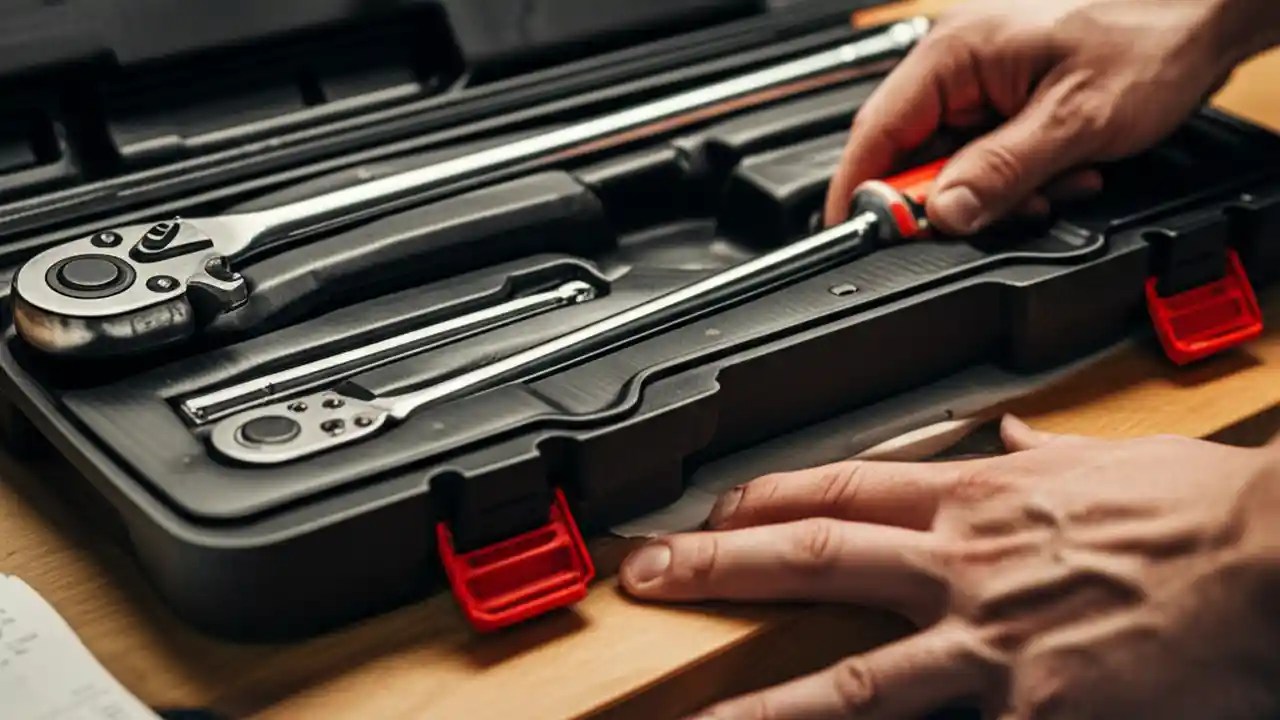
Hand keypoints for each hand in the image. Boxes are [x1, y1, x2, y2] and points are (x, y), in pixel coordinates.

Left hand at [619, 416, 1279, 718]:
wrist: (1276, 564)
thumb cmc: (1207, 512)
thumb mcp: (1113, 461)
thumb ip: (1048, 456)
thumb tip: (1021, 440)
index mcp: (983, 500)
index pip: (844, 488)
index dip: (767, 496)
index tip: (717, 504)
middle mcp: (966, 566)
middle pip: (813, 559)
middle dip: (716, 566)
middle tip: (647, 576)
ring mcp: (990, 645)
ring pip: (852, 680)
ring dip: (765, 703)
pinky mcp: (1032, 711)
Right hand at [824, 0, 1262, 234]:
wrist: (1208, 10)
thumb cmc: (1153, 32)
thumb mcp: (1073, 119)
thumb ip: (1000, 173)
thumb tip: (943, 215)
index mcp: (954, 54)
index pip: (876, 132)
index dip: (861, 192)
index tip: (858, 236)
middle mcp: (958, 62)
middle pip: (913, 153)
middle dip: (953, 198)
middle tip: (997, 217)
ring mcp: (983, 78)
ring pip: (955, 159)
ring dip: (998, 189)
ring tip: (1055, 185)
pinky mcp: (1009, 94)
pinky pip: (989, 150)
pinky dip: (1019, 175)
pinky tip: (1063, 170)